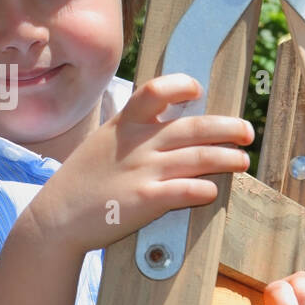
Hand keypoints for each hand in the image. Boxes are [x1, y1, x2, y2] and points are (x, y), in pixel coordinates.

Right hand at [25, 73, 254, 256]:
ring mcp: (143, 171)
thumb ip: (130, 131)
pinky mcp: (147, 201)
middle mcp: (137, 144)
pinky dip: (205, 189)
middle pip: (194, 127)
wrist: (56, 218)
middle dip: (228, 128)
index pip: (156, 91)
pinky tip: (213, 191)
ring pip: (200, 158)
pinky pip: (188, 190)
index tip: (198, 91)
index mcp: (124, 125)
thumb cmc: (80, 182)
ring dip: (227, 159)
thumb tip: (163, 124)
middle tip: (247, 132)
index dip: (181, 86)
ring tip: (242, 161)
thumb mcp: (101, 143)